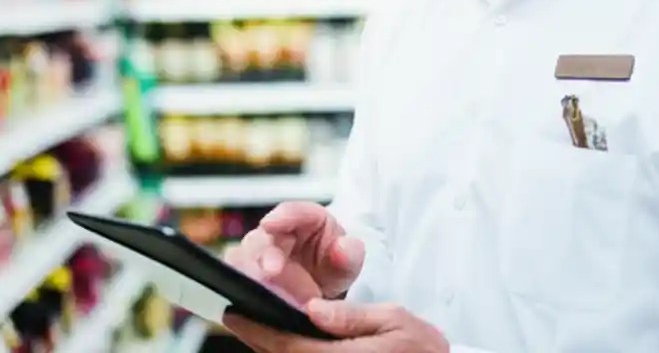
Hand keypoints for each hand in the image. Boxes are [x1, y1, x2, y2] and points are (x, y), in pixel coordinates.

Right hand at [224, 201, 364, 305]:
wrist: (321, 288)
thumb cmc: (333, 266)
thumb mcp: (348, 262)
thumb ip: (349, 255)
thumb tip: (344, 247)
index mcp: (304, 219)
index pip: (292, 211)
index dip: (281, 216)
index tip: (270, 223)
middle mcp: (274, 233)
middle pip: (260, 238)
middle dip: (265, 254)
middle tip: (273, 271)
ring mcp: (256, 255)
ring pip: (241, 259)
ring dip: (253, 276)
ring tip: (274, 295)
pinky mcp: (245, 276)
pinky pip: (236, 280)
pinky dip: (246, 291)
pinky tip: (259, 304)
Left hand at [225, 299, 449, 352]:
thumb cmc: (424, 349)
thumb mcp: (395, 321)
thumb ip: (352, 317)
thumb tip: (313, 310)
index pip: (289, 346)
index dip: (258, 330)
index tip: (235, 313)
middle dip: (257, 337)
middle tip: (235, 316)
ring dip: (269, 347)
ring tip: (253, 326)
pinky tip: (281, 341)